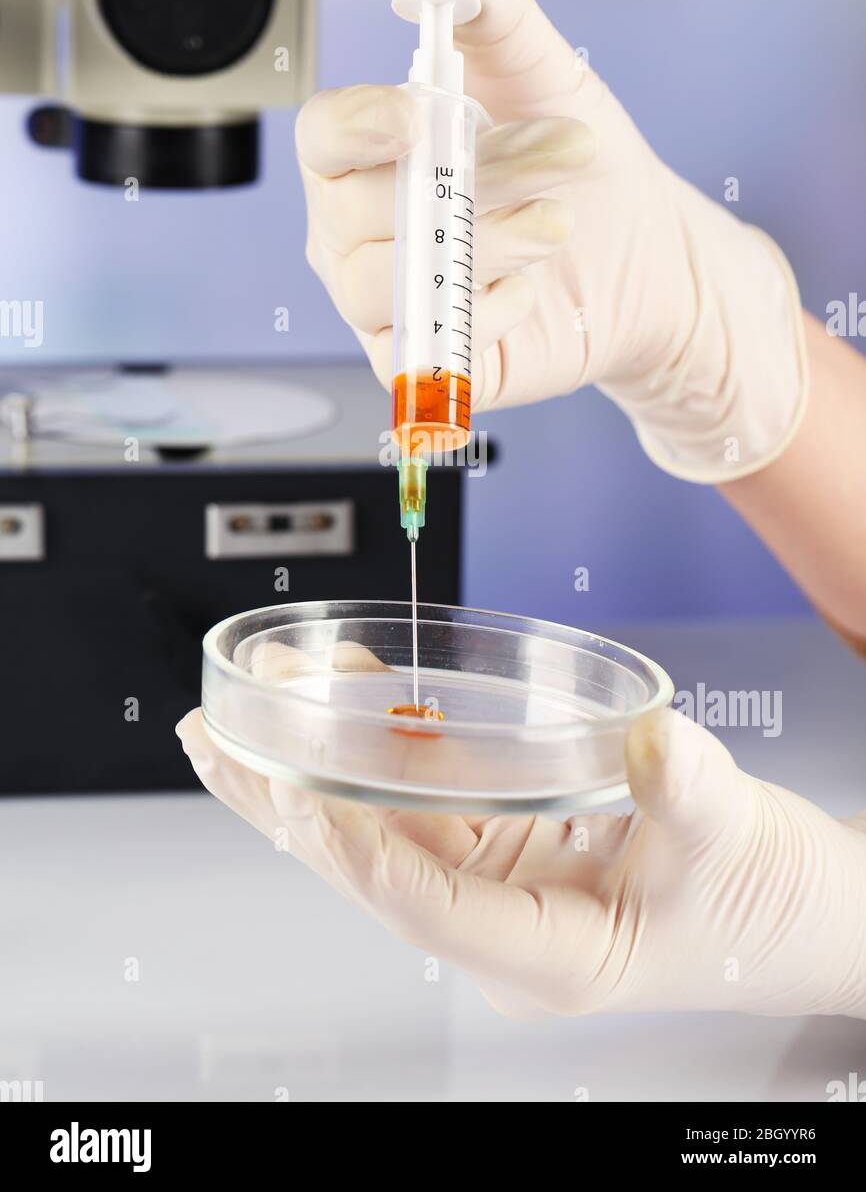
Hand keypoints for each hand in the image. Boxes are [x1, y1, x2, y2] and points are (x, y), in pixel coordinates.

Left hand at [177, 703, 865, 1021]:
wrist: (789, 906)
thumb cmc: (760, 901)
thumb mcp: (734, 838)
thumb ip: (689, 790)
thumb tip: (650, 738)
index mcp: (547, 956)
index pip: (431, 909)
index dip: (366, 857)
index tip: (309, 803)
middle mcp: (498, 924)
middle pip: (368, 869)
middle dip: (286, 806)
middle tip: (213, 741)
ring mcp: (494, 881)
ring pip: (375, 831)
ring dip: (304, 773)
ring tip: (233, 720)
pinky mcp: (501, 842)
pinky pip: (415, 800)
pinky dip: (368, 752)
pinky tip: (333, 705)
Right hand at [296, 0, 806, 482]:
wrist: (642, 249)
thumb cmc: (577, 162)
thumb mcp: (543, 67)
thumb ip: (491, 7)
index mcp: (366, 155)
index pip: (321, 137)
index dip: (357, 125)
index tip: (419, 114)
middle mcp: (357, 232)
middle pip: (358, 210)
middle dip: (467, 180)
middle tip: (552, 158)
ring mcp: (384, 300)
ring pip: (389, 280)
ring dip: (484, 245)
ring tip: (556, 225)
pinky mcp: (423, 358)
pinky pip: (425, 344)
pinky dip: (488, 310)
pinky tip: (532, 288)